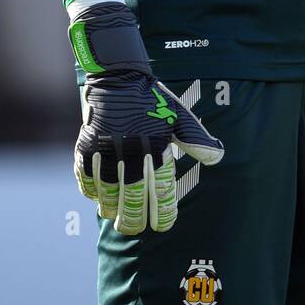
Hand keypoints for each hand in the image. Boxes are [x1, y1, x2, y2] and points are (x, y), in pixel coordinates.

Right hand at [69, 3, 222, 233]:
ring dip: (111, 208)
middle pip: (132, 196)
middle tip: (136, 229)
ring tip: (116, 218)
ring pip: (108, 191)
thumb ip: (196, 139)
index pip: (161, 189)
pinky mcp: (86, 144)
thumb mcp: (178, 116)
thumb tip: (218, 158)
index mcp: (157, 144)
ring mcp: (107, 147)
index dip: (163, 212)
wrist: (117, 76)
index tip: (163, 226)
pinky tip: (97, 198)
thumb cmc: (152, 100)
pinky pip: (87, 177)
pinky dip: (91, 191)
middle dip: (134, 219)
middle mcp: (132, 148)